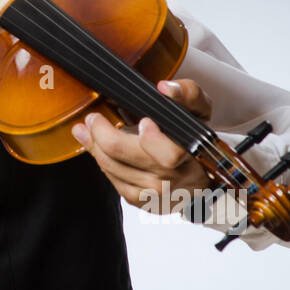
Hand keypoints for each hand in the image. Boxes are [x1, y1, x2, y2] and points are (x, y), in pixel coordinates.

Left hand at [71, 79, 213, 214]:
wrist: (201, 182)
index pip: (169, 154)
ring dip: (94, 144)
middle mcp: (171, 178)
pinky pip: (111, 179)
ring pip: (110, 165)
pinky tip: (97, 147)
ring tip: (88, 129)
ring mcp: (154, 193)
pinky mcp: (140, 201)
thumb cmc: (195, 142)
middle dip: (101, 131)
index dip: (151, 138)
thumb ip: (187, 93)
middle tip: (93, 118)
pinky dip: (102, 160)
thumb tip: (165, 88)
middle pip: (122, 154)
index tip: (143, 121)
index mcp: (190, 155)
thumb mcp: (200, 112)